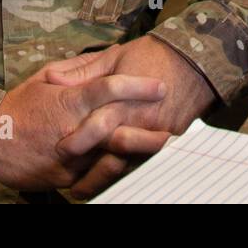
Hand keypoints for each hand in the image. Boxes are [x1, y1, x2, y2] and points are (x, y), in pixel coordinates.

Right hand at [0, 60, 168, 195]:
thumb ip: (77, 69)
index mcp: (69, 101)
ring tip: (158, 150)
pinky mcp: (65, 179)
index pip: (108, 89)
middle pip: (117, 130)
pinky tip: (130, 167)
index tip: (160, 86)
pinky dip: (112, 171)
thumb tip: (106, 55)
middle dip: (146, 129)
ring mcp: (70, 158)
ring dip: (135, 154)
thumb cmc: (17, 106)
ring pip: (109, 158)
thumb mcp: (44, 78)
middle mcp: (72, 130)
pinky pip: (94, 177)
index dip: (137, 86)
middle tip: (170, 127)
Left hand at [46, 36, 216, 196]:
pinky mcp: (171, 140)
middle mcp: (140, 119)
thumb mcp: (114, 58)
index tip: (60, 150)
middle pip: (113, 153)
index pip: (97, 124)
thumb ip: (83, 72)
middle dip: (92, 174)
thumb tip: (54, 79)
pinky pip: (148, 162)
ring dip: (109, 180)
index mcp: (123, 99)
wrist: (193, 60)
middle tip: (73, 188)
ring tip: (87, 192)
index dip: (78, 140)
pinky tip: (114, 182)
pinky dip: (130, 174)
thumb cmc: (150, 55)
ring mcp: (157, 132)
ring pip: (130, 165)